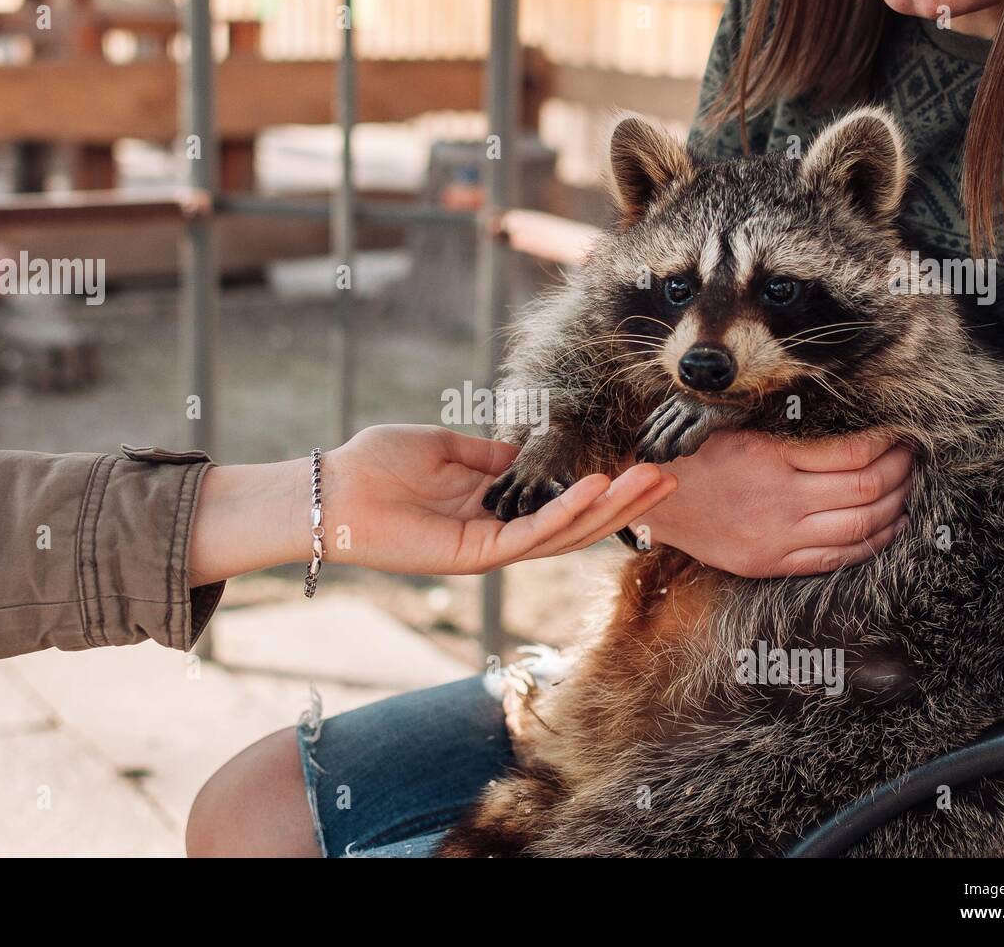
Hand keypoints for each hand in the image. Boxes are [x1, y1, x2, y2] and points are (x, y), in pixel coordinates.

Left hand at [326, 425, 677, 574]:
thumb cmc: (376, 465)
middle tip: (670, 479)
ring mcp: (490, 549)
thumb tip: (528, 450)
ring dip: (611, 510)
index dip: (603, 489)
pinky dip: (566, 513)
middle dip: (625, 503)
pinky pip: (531, 536)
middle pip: (576, 524)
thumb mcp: (444, 448)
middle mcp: (499, 534)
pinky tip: (596, 486)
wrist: (333, 489)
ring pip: (565, 535)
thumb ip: (490, 456)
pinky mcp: (475, 556)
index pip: (561, 504)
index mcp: (495, 508)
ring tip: (652, 481)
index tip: (640, 466)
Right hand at [632, 430, 911, 576]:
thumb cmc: (695, 456)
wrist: (654, 500)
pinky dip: (872, 542)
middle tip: (915, 458)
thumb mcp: (738, 428)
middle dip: (902, 471)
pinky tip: (888, 526)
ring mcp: (778, 537)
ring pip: (860, 526)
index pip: (853, 452)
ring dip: (896, 505)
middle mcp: (780, 501)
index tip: (902, 432)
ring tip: (908, 488)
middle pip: (867, 489)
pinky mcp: (772, 563)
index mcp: (771, 459)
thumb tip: (849, 423)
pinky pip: (836, 557)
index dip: (888, 443)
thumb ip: (790, 431)